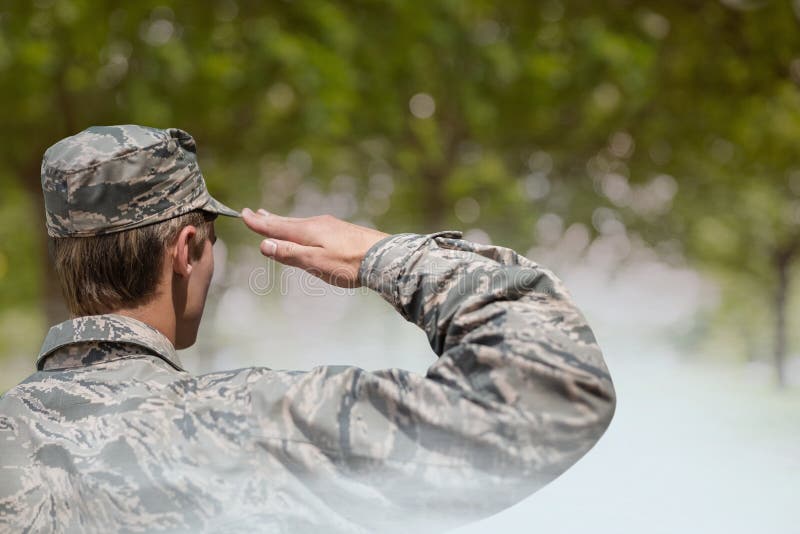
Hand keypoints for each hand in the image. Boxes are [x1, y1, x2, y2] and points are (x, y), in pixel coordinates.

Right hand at [241, 208, 388, 287]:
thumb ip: (289, 253)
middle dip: (269, 219)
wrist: (384, 257)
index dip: (258, 223)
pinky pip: (312, 226)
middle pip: (287, 222)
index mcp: (306, 231)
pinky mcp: (341, 231)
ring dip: (284, 221)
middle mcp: (316, 224)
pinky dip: (300, 225)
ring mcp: (330, 225)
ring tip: (274, 218)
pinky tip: (305, 229)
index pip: (275, 227)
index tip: (243, 215)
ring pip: (300, 223)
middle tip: (255, 213)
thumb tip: (264, 244)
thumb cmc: (349, 264)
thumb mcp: (314, 262)